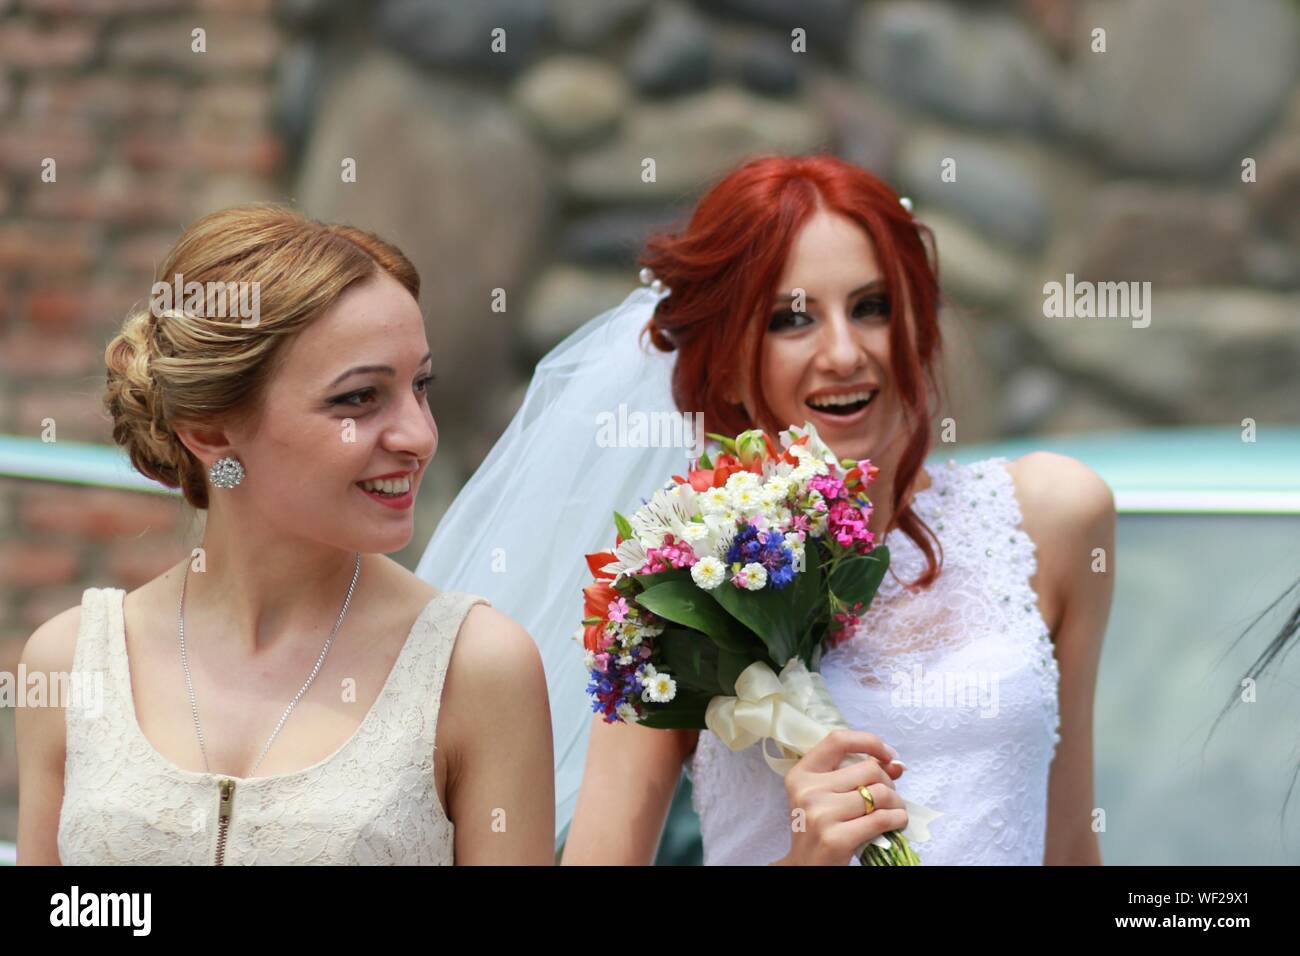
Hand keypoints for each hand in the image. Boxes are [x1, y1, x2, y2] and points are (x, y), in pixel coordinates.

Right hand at [779, 729, 907, 865]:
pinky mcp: (836, 838)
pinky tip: (896, 823)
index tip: (887, 754)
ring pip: (880, 794)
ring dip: (896, 803)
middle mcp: (808, 791)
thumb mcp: (828, 796)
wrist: (806, 867)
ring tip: (893, 812)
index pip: (838, 740)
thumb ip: (858, 776)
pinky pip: (881, 819)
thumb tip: (896, 764)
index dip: (869, 742)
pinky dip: (897, 819)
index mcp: (802, 774)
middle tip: (888, 797)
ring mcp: (820, 815)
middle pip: (869, 769)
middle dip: (889, 782)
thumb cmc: (820, 829)